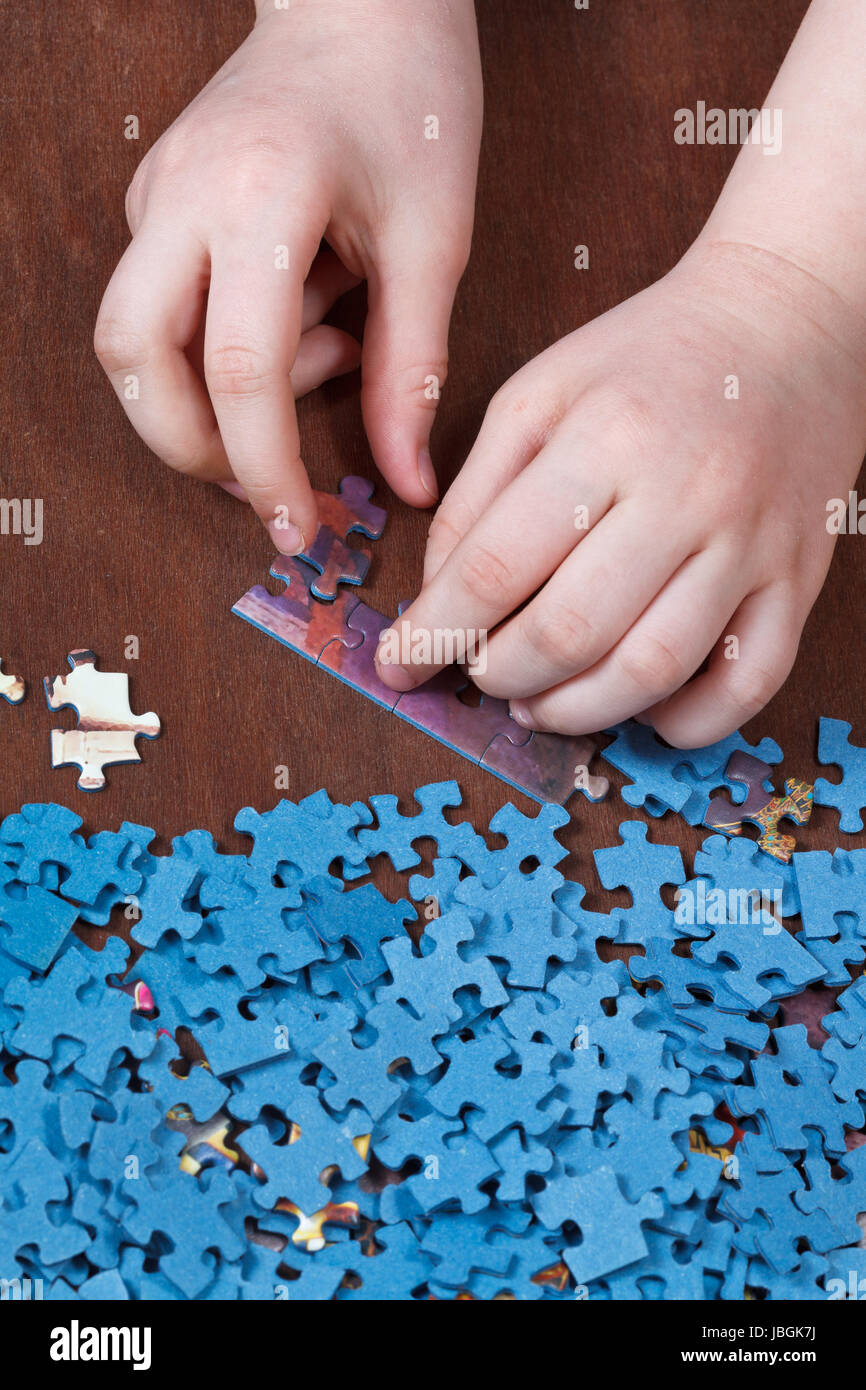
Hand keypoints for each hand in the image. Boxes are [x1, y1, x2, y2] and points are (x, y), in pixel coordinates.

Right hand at [95, 0, 481, 551]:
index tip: (299, 529)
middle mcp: (182, 194)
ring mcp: (156, 195)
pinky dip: (222, 348)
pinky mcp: (155, 202)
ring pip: (129, 342)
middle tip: (277, 468)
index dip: (266, 467)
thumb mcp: (433, 241)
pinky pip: (162, 308)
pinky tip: (302, 308)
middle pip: (133, 362)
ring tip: (323, 346)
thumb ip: (413, 370)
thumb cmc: (410, 103)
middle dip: (197, 445)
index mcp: (259, 194)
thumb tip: (406, 486)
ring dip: (209, 398)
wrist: (361, 3)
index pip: (238, 368)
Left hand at [377, 241, 865, 745]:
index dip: (435, 630)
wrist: (788, 324)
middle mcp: (685, 496)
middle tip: (481, 674)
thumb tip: (438, 597)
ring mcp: (750, 545)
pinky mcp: (798, 580)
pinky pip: (747, 684)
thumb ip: (477, 493)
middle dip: (502, 675)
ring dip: (577, 711)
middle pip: (572, 631)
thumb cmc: (650, 361)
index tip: (397, 665)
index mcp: (607, 437)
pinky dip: (686, 724)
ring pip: (653, 671)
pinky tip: (642, 711)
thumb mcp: (539, 392)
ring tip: (540, 704)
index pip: (500, 565)